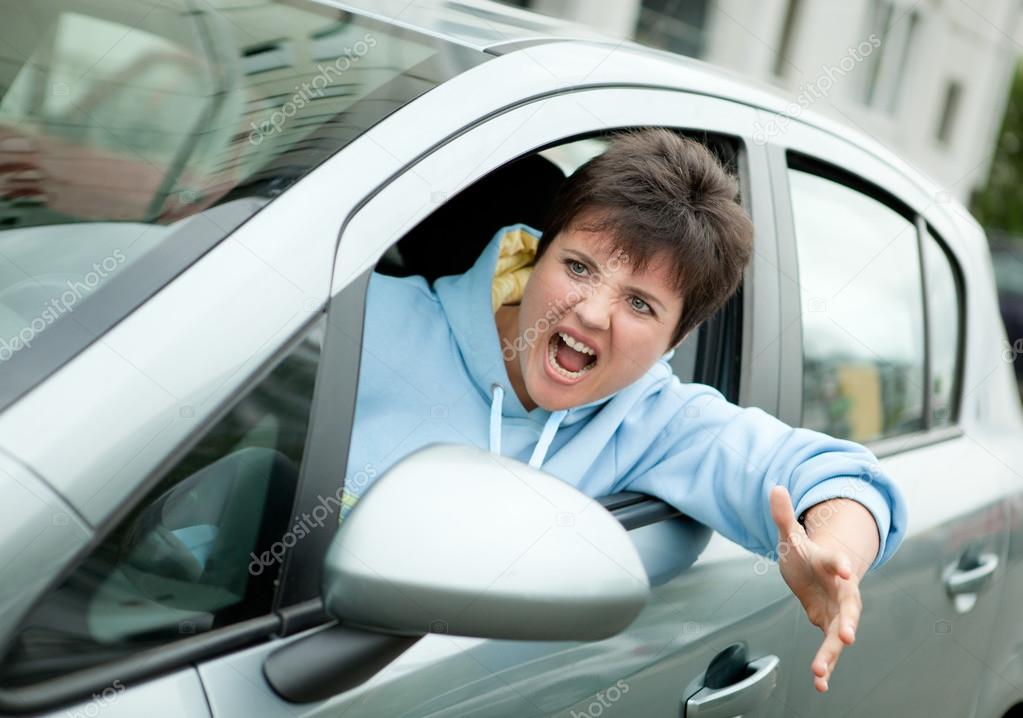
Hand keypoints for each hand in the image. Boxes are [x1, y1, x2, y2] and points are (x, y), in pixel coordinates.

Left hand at [769, 486, 867, 693]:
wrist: (817, 573)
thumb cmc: (806, 554)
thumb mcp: (791, 536)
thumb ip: (784, 515)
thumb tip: (774, 487)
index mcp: (829, 563)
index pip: (836, 561)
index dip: (839, 563)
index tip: (844, 568)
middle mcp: (840, 590)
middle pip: (849, 606)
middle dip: (849, 621)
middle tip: (847, 634)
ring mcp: (838, 611)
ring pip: (840, 633)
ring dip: (831, 652)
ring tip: (819, 671)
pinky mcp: (830, 629)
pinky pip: (830, 650)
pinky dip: (826, 666)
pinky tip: (819, 684)